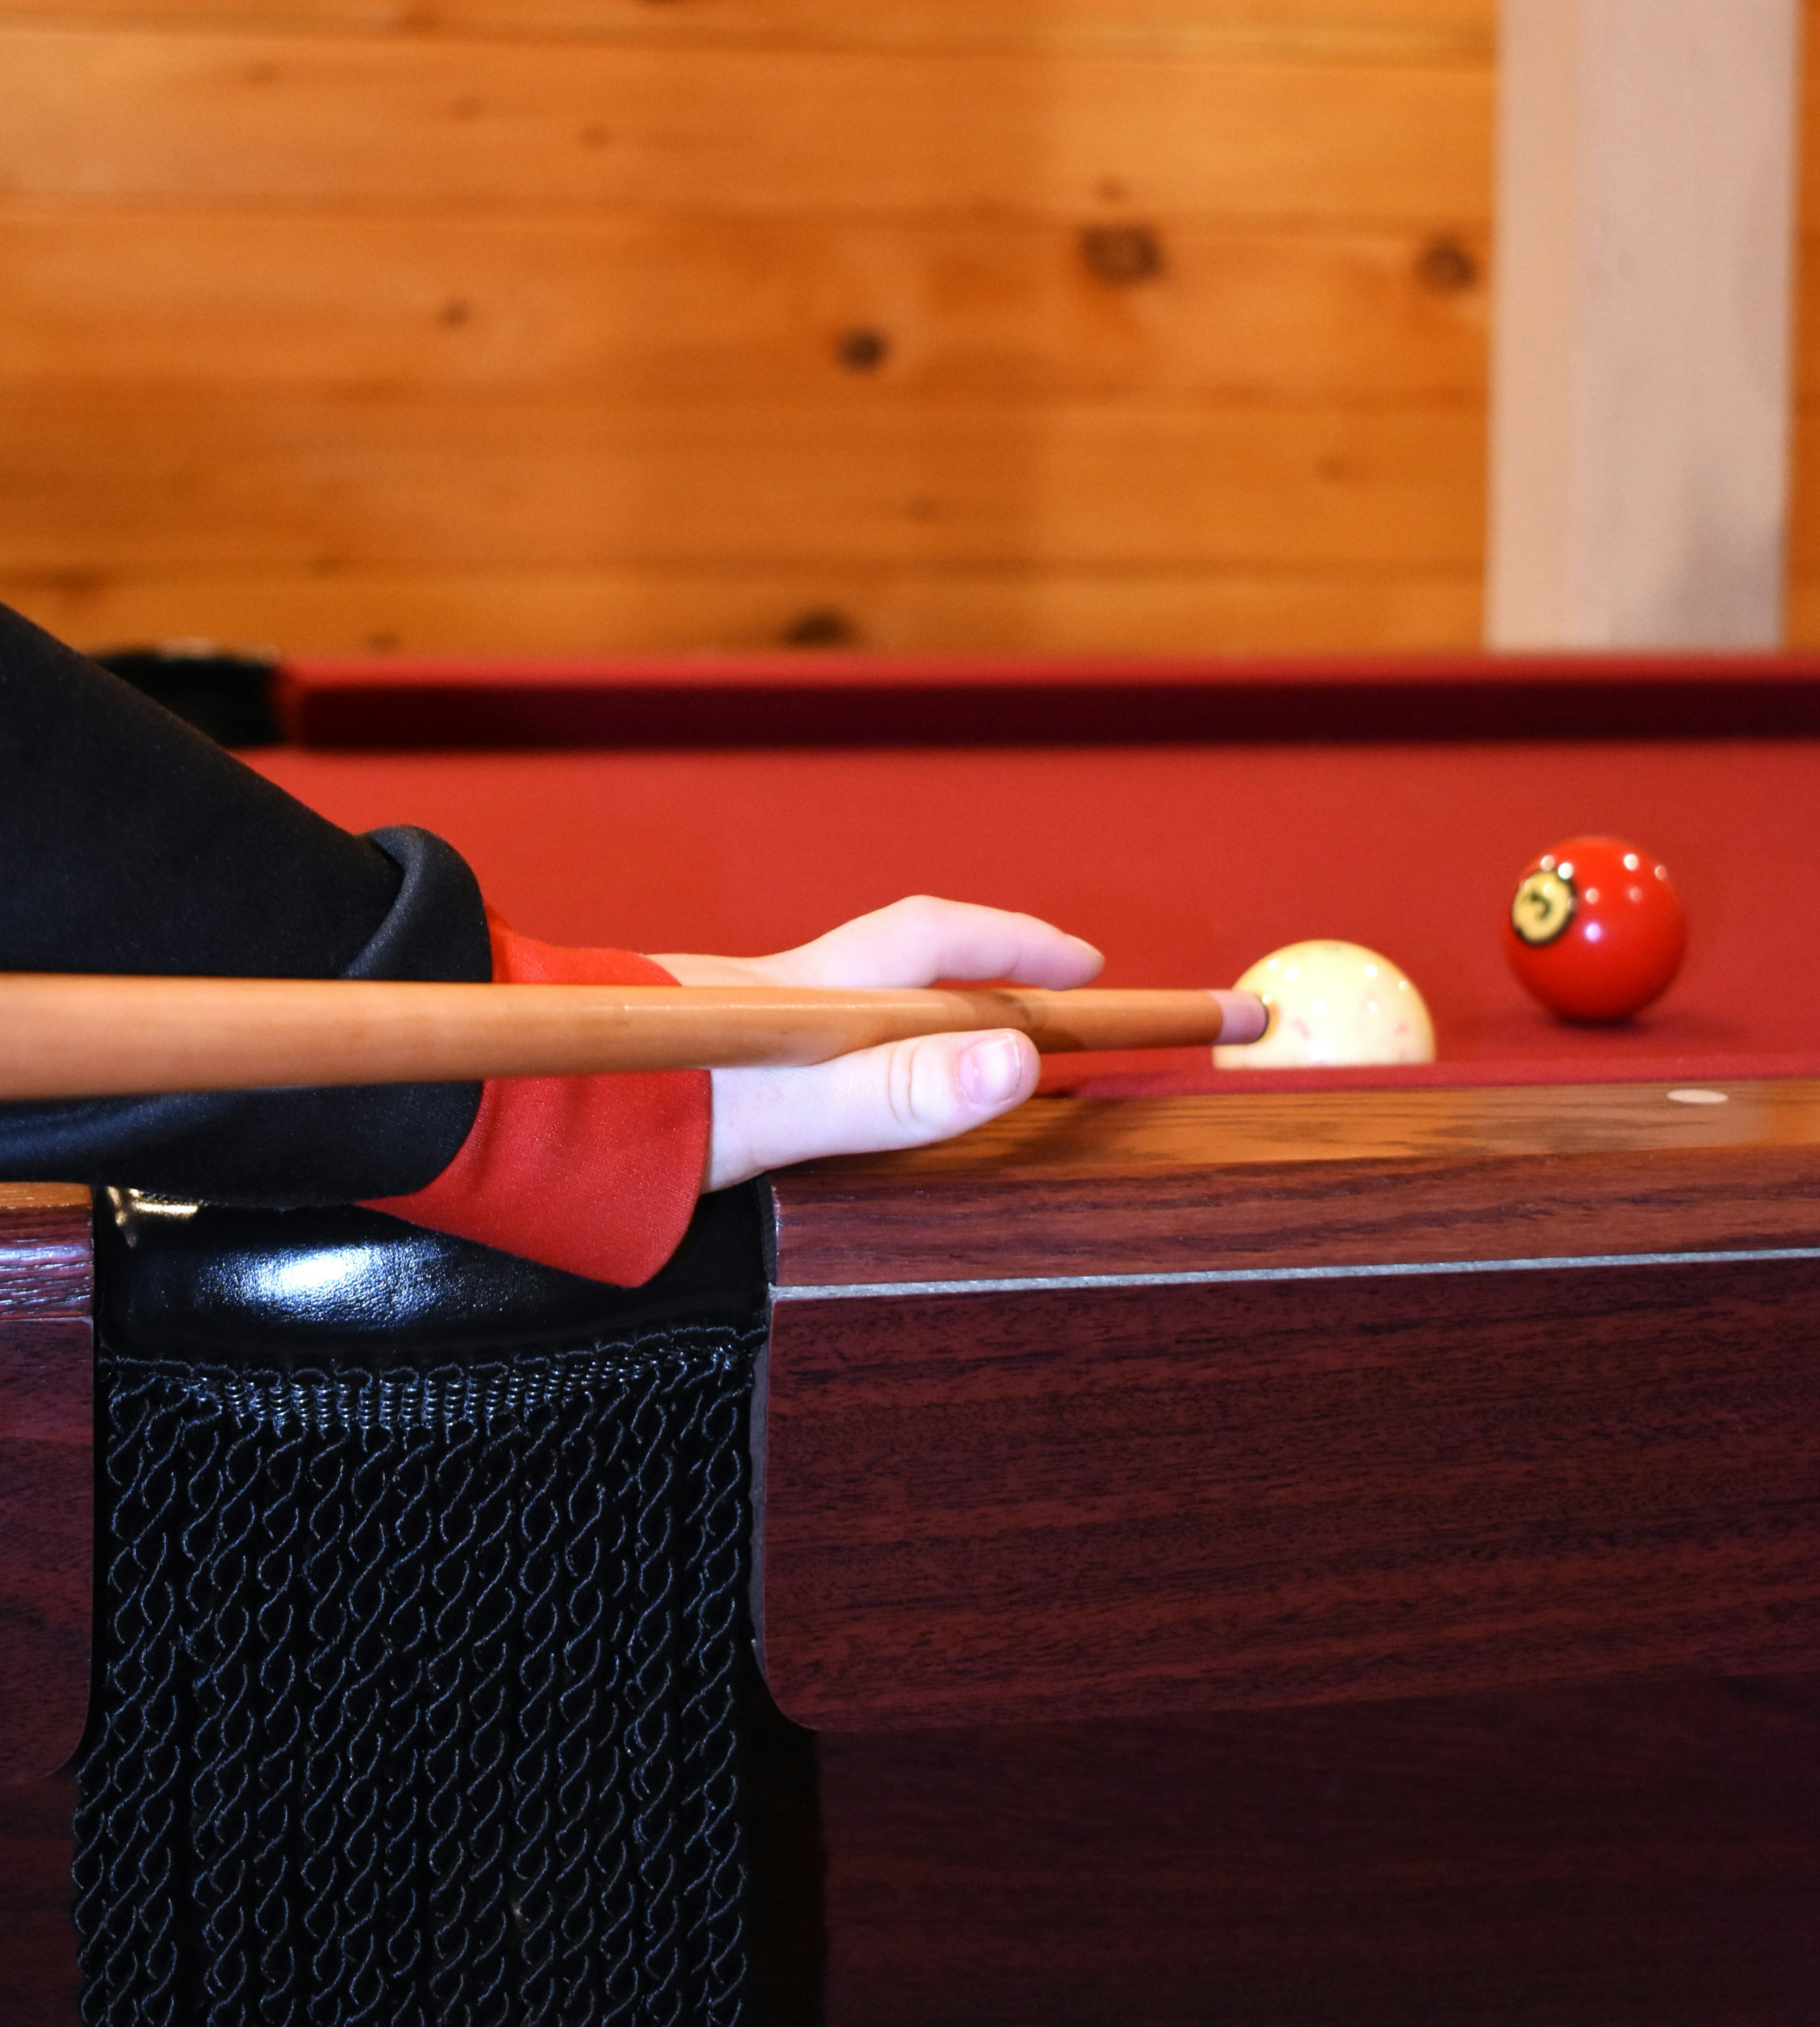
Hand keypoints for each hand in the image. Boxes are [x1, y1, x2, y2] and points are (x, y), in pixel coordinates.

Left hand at [654, 894, 1104, 1187]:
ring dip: (914, 1015)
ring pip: (845, 1003)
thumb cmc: (631, 1111)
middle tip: (1042, 1007)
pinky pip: (796, 1039)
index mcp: (812, 993)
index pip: (938, 942)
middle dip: (982, 976)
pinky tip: (834, 1086)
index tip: (1086, 968)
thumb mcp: (785, 1109)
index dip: (1018, 947)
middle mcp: (775, 993)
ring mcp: (728, 1022)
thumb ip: (895, 1091)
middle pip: (899, 966)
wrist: (499, 1111)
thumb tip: (1014, 1056)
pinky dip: (850, 1049)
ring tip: (957, 1051)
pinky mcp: (686, 1058)